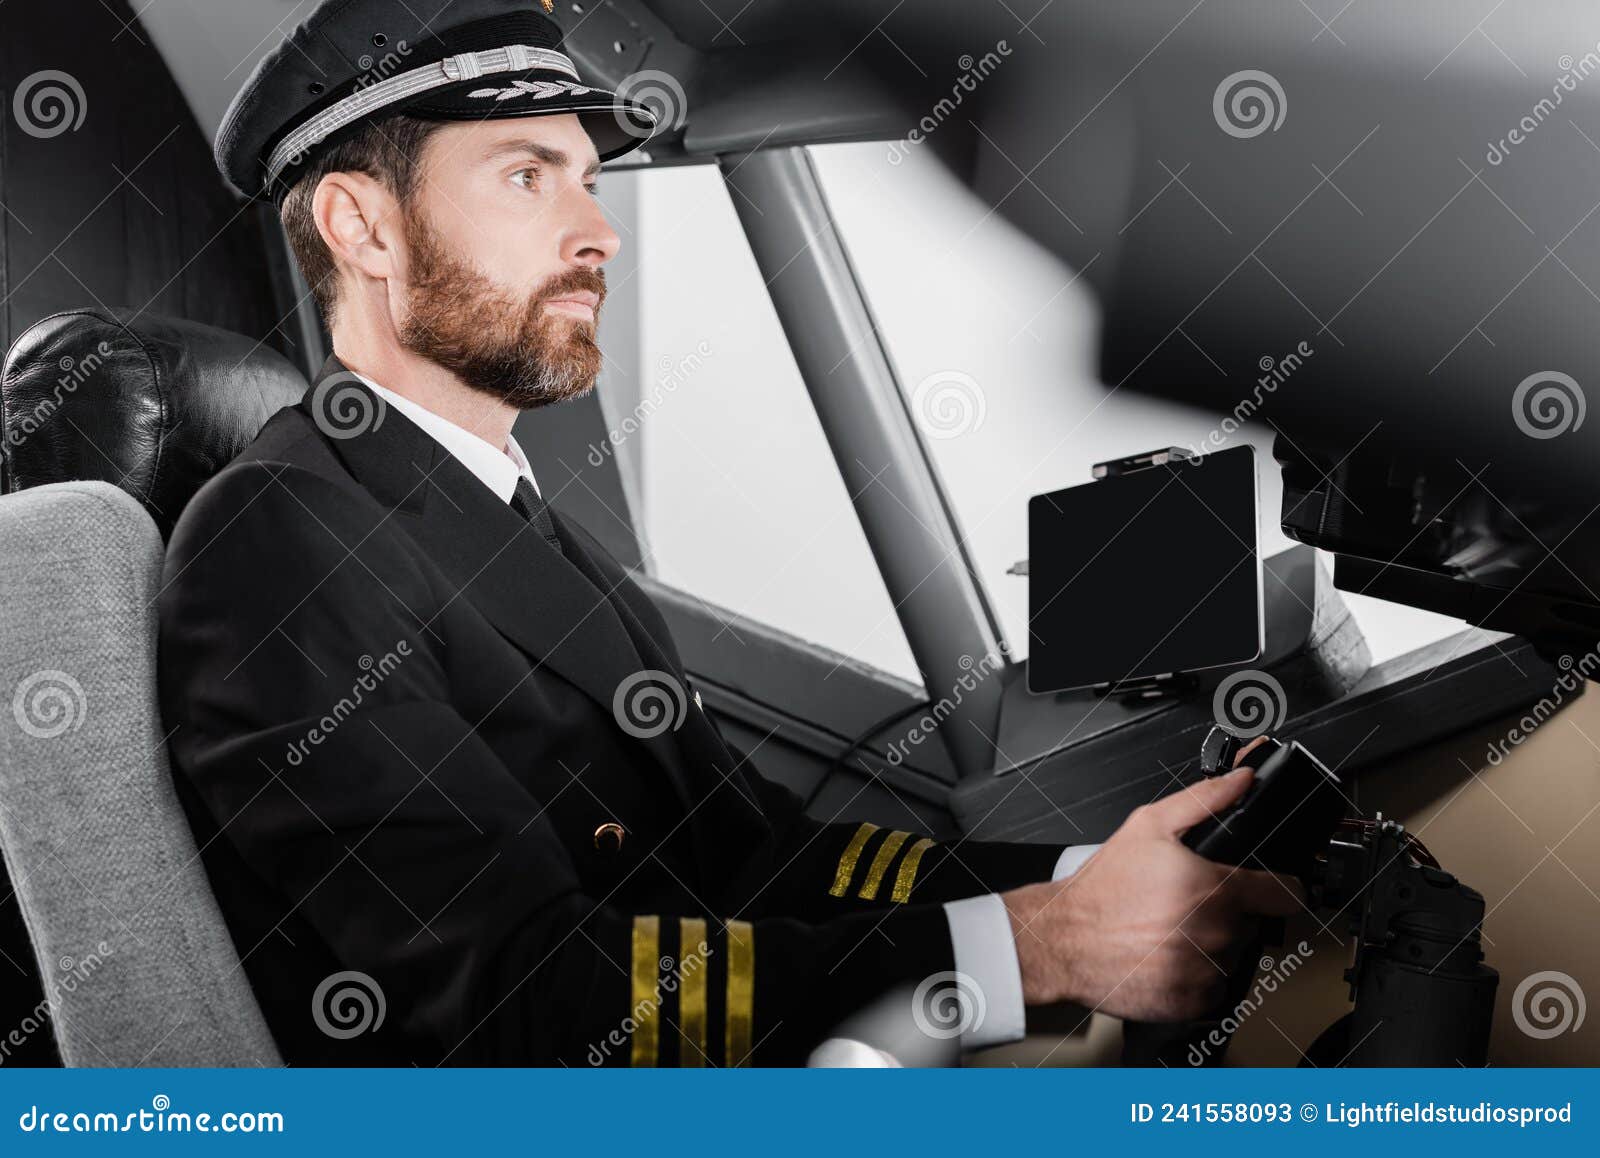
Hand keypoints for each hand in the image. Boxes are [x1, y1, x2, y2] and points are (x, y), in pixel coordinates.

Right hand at [1000, 767, 1303, 1020]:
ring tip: (1174, 931)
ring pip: (1234, 956)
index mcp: (1217, 891)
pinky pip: (1215, 988)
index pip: (1286, 895)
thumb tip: (1241, 781)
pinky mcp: (1195, 1003)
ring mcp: (1208, 973)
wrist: (1064, 941)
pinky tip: (1168, 957)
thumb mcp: (1148, 826)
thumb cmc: (1102, 889)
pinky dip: (1198, 976)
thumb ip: (1204, 800)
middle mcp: (1218, 935)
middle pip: (1253, 924)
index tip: (1269, 890)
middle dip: (1229, 912)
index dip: (1279, 887)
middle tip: (1190, 904)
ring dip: (1213, 945)